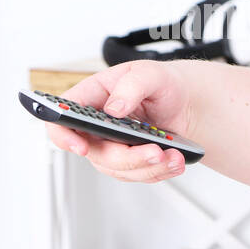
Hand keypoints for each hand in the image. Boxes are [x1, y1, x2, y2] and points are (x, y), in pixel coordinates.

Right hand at [45, 60, 194, 182]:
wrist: (187, 101)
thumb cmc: (163, 83)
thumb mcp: (150, 74)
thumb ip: (132, 85)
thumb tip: (114, 108)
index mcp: (91, 98)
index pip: (63, 119)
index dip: (65, 135)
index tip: (82, 147)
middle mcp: (97, 125)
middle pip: (96, 152)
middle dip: (129, 157)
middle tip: (156, 151)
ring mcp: (112, 145)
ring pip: (120, 168)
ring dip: (150, 167)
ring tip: (175, 156)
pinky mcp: (130, 160)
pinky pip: (138, 174)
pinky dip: (160, 171)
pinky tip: (176, 161)